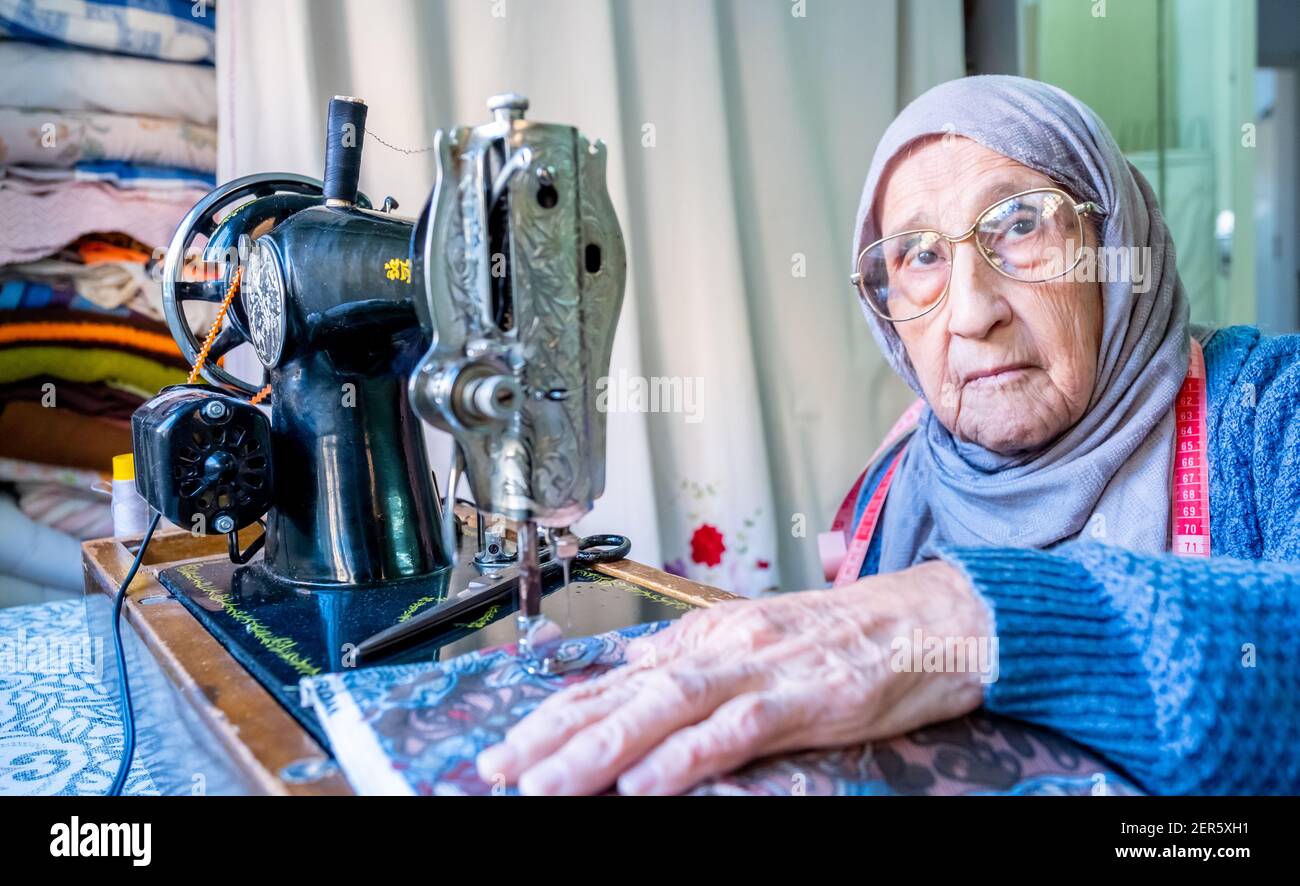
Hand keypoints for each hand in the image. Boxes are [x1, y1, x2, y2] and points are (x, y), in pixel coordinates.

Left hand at [475, 559, 992, 794]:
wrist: (934, 615)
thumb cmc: (850, 636)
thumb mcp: (759, 644)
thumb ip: (700, 671)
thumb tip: (637, 698)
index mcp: (707, 637)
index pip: (614, 679)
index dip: (554, 715)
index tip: (507, 746)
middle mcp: (722, 647)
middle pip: (622, 694)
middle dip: (553, 737)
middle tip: (498, 770)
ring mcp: (762, 669)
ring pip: (663, 710)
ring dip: (599, 751)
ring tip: (546, 786)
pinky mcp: (806, 697)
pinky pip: (735, 731)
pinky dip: (686, 758)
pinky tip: (645, 784)